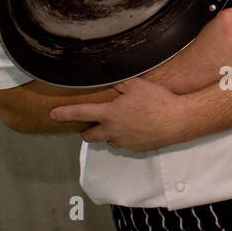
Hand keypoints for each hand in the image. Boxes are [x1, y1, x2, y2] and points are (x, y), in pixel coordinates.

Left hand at [51, 78, 193, 151]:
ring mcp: (124, 142)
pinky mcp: (136, 149)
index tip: (53, 115)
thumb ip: (119, 84)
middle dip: (86, 131)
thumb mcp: (137, 85)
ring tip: (121, 122)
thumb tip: (108, 81)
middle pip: (90, 135)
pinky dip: (125, 136)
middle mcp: (112, 131)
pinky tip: (137, 127)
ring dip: (109, 133)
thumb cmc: (157, 101)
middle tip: (88, 125)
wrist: (178, 120)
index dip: (64, 113)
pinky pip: (124, 143)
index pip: (80, 113)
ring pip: (109, 139)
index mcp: (109, 114)